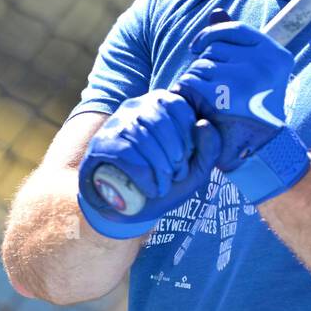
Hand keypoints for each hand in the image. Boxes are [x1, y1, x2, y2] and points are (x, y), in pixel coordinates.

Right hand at [78, 88, 220, 238]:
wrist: (124, 205)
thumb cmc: (162, 181)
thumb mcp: (193, 170)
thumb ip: (209, 149)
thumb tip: (204, 125)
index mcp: (160, 104)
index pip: (179, 107)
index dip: (188, 137)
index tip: (187, 159)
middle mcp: (135, 107)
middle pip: (161, 123)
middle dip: (175, 155)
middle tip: (176, 176)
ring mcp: (116, 124)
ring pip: (143, 139)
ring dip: (161, 169)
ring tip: (164, 186)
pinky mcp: (101, 145)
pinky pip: (127, 155)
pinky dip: (144, 177)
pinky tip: (150, 190)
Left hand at [171, 9, 310, 203]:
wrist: (260, 153)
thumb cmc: (254, 112)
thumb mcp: (254, 72)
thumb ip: (236, 41)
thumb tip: (217, 10)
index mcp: (277, 55)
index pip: (234, 28)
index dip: (212, 34)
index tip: (198, 47)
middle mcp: (265, 63)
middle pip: (215, 47)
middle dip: (206, 64)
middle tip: (217, 90)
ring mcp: (246, 78)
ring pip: (200, 64)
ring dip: (196, 81)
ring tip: (211, 101)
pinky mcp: (224, 94)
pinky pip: (191, 80)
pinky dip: (188, 93)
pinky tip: (199, 106)